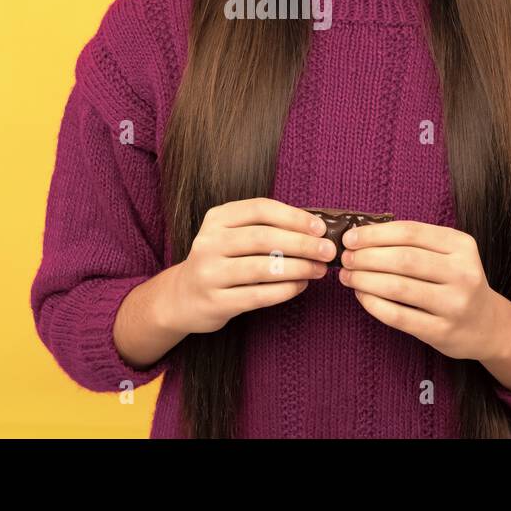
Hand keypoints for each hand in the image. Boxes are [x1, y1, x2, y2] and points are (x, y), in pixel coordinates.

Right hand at [166, 197, 336, 333]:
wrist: (182, 297)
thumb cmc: (220, 261)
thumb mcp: (231, 235)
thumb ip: (265, 228)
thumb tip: (314, 228)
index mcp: (217, 219)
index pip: (260, 209)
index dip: (294, 217)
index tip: (320, 227)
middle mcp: (209, 242)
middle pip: (264, 238)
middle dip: (302, 244)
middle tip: (328, 251)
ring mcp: (209, 273)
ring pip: (262, 268)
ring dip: (298, 268)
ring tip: (318, 270)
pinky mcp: (214, 302)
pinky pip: (257, 296)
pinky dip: (284, 290)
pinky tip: (300, 286)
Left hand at [339, 220, 509, 362]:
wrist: (488, 325)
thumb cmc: (457, 282)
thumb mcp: (449, 254)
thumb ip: (414, 243)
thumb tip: (363, 233)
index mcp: (461, 246)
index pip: (410, 232)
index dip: (375, 233)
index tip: (350, 237)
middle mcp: (463, 273)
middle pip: (403, 259)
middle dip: (366, 257)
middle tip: (345, 258)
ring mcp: (454, 304)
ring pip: (398, 287)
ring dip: (365, 280)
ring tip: (348, 276)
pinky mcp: (442, 332)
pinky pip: (398, 316)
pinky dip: (373, 304)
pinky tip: (362, 296)